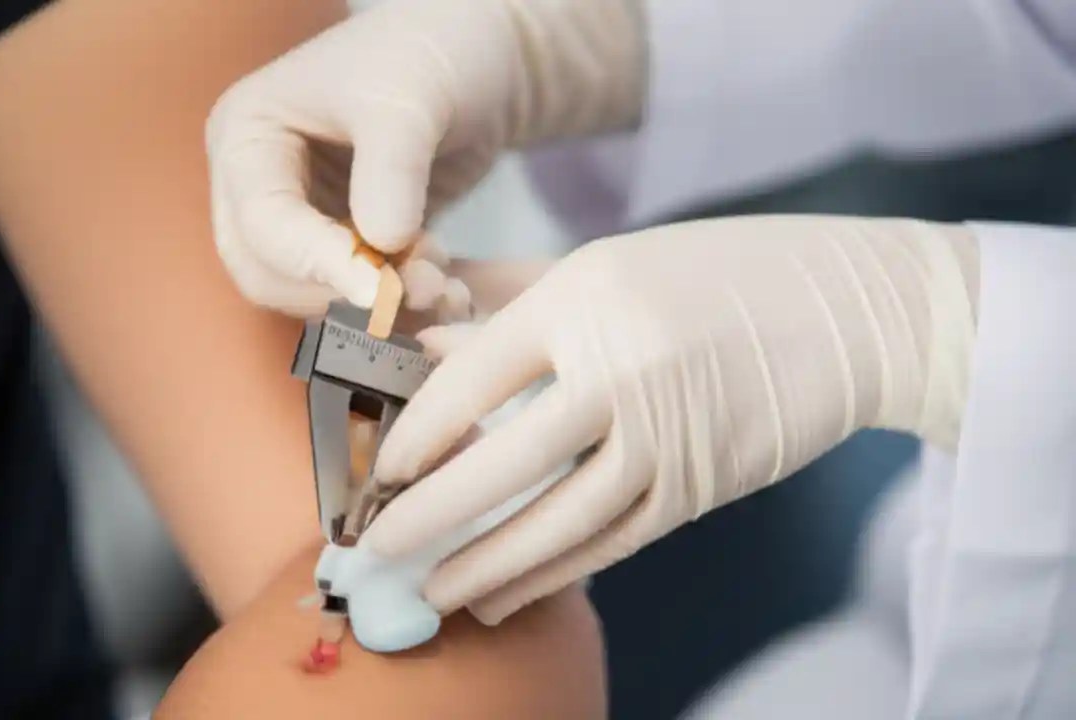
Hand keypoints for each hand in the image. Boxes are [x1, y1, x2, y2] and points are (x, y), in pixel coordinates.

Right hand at [204, 0, 644, 315]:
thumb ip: (392, 169)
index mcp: (248, 135)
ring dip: (381, 304)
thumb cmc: (433, 53)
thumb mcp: (410, 99)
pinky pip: (360, 295)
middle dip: (343, 293)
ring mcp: (303, 215)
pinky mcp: (348, 241)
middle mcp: (260, 181)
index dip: (317, 264)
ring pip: (317, 296)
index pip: (262, 224)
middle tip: (418, 287)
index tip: (379, 292)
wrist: (486, 56)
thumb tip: (382, 243)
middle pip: (270, 276)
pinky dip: (401, 303)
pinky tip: (450, 288)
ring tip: (443, 281)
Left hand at [360, 215, 979, 623]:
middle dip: (430, 515)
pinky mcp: (699, 486)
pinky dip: (553, 574)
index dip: (419, 430)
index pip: (476, 375)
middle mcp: (622, 368)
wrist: (851, 311)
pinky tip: (505, 595)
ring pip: (557, 520)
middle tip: (377, 548)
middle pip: (504, 461)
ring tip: (434, 592)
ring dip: (487, 566)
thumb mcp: (608, 264)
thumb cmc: (715, 274)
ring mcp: (666, 434)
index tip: (385, 467)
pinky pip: (610, 543)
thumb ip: (511, 305)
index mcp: (586, 298)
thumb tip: (426, 352)